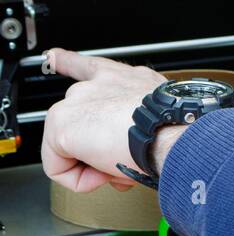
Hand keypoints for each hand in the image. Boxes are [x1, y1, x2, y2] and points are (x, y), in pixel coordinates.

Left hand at [40, 48, 166, 191]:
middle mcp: (97, 85)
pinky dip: (80, 180)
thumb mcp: (161, 116)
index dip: (68, 61)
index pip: (90, 67)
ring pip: (71, 146)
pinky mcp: (62, 127)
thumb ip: (139, 124)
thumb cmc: (177, 126)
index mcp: (123, 80)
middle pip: (78, 118)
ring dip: (94, 164)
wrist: (172, 132)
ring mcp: (77, 102)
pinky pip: (59, 167)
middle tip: (122, 160)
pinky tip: (106, 175)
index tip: (53, 55)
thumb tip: (127, 147)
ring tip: (120, 167)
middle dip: (97, 148)